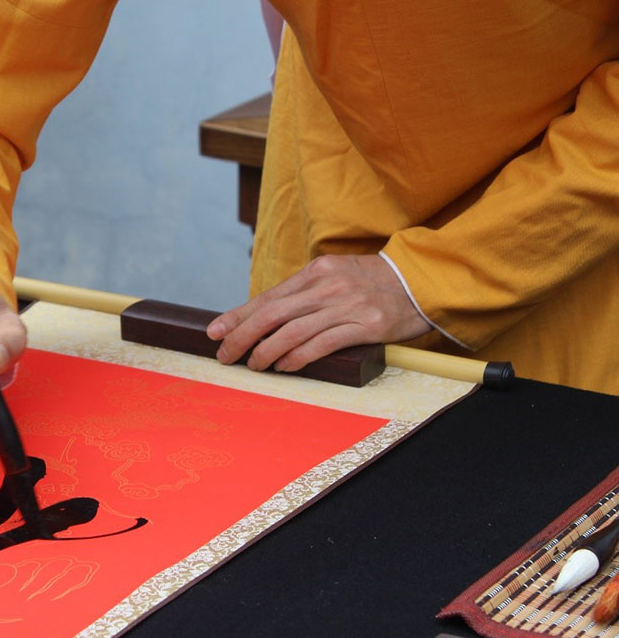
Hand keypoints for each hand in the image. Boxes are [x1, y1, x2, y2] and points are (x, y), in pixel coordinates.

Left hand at [206, 254, 430, 371]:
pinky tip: (284, 366)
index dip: (238, 316)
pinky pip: (322, 343)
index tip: (215, 332)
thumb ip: (304, 294)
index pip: (268, 297)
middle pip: (273, 313)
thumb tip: (264, 318)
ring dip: (266, 351)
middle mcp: (328, 286)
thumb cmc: (373, 284)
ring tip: (253, 365)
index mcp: (316, 271)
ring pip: (293, 330)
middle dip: (243, 336)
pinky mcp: (366, 325)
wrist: (422, 281)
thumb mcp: (336, 278)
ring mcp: (347, 305)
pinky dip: (298, 357)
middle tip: (225, 354)